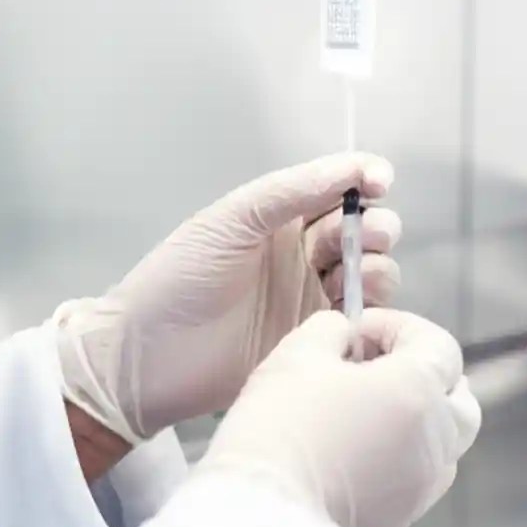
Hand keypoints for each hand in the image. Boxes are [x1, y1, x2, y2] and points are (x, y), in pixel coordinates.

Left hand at [54, 153, 399, 442]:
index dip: (364, 178)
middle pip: (364, 231)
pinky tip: (358, 308)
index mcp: (279, 217)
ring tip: (359, 274)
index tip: (379, 180)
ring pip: (371, 273)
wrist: (147, 357)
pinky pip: (361, 320)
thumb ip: (290, 192)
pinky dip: (372, 309)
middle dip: (377, 226)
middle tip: (369, 234)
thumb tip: (351, 168)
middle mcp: (301, 254)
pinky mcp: (314, 340)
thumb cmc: (177, 280)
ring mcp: (310, 298)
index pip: (337, 188)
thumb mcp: (230, 220)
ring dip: (378, 266)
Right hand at [197, 309, 481, 526]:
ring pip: (442, 443)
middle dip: (424, 375)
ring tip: (363, 413)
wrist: (265, 523)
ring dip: (415, 420)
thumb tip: (344, 335)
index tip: (358, 331)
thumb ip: (329, 331)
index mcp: (419, 393)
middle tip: (375, 368)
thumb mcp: (296, 357)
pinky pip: (416, 479)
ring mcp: (422, 487)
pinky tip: (354, 453)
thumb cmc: (281, 432)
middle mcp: (435, 441)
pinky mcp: (401, 522)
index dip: (400, 327)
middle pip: (458, 397)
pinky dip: (399, 457)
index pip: (440, 344)